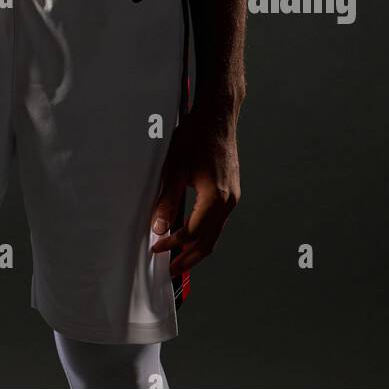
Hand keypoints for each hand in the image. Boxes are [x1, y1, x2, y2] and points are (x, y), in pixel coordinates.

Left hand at [149, 100, 240, 275]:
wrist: (218, 116)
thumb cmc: (196, 136)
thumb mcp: (175, 168)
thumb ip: (167, 201)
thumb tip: (158, 227)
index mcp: (214, 198)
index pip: (191, 233)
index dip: (172, 244)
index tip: (156, 248)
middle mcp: (228, 201)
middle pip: (208, 241)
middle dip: (189, 258)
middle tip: (171, 271)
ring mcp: (232, 197)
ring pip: (215, 233)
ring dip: (197, 248)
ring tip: (180, 258)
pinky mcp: (231, 191)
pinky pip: (218, 221)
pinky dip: (205, 233)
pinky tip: (192, 234)